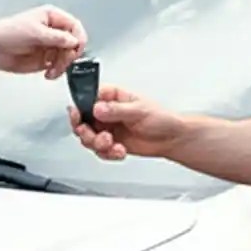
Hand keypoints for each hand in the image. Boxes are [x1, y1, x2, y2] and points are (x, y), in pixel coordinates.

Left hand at [0, 5, 86, 79]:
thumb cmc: (8, 33)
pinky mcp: (46, 59)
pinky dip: (57, 71)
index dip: (78, 38)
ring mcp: (50, 45)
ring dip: (63, 65)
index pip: (74, 26)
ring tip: (52, 71)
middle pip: (73, 43)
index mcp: (52, 17)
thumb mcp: (36, 32)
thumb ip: (57, 37)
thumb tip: (73, 41)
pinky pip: (59, 66)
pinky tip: (49, 73)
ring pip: (68, 56)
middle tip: (62, 62)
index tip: (75, 49)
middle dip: (70, 54)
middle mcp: (53, 30)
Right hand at [69, 85, 184, 159]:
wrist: (171, 139)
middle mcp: (107, 112)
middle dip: (87, 132)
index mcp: (112, 97)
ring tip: (112, 145)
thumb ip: (116, 110)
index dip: (79, 108)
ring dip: (98, 144)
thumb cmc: (161, 118)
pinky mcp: (111, 143)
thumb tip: (98, 108)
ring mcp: (108, 128)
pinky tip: (119, 151)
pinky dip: (107, 154)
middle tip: (99, 137)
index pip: (87, 98)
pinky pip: (99, 151)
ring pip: (88, 138)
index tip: (79, 116)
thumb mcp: (139, 110)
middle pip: (82, 121)